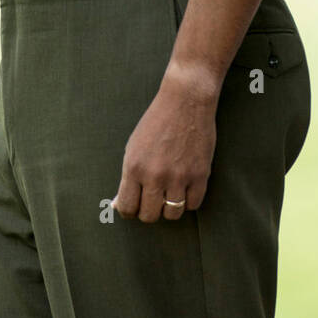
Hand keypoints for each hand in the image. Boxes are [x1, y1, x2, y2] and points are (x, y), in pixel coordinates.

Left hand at [111, 78, 216, 222]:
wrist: (186, 100)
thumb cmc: (156, 122)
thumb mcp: (134, 146)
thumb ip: (127, 177)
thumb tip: (118, 205)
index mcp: (134, 167)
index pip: (127, 208)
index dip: (130, 210)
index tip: (135, 205)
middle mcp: (155, 176)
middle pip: (149, 216)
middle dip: (149, 211)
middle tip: (153, 199)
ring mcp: (179, 177)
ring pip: (172, 215)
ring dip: (169, 208)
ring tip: (170, 193)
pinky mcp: (200, 175)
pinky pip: (193, 205)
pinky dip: (189, 201)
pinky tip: (185, 188)